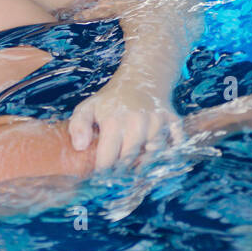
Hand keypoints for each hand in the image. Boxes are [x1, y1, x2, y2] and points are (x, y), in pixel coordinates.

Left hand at [69, 92, 183, 169]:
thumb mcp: (88, 107)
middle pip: (129, 161)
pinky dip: (165, 152)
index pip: (108, 159)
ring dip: (142, 162)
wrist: (141, 78)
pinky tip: (152, 149)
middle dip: (121, 169)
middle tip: (115, 169)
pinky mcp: (174, 122)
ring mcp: (158, 123)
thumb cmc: (111, 99)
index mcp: (114, 122)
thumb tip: (80, 147)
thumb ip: (78, 126)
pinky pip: (173, 147)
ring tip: (132, 159)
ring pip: (151, 157)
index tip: (100, 172)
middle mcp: (138, 123)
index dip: (103, 170)